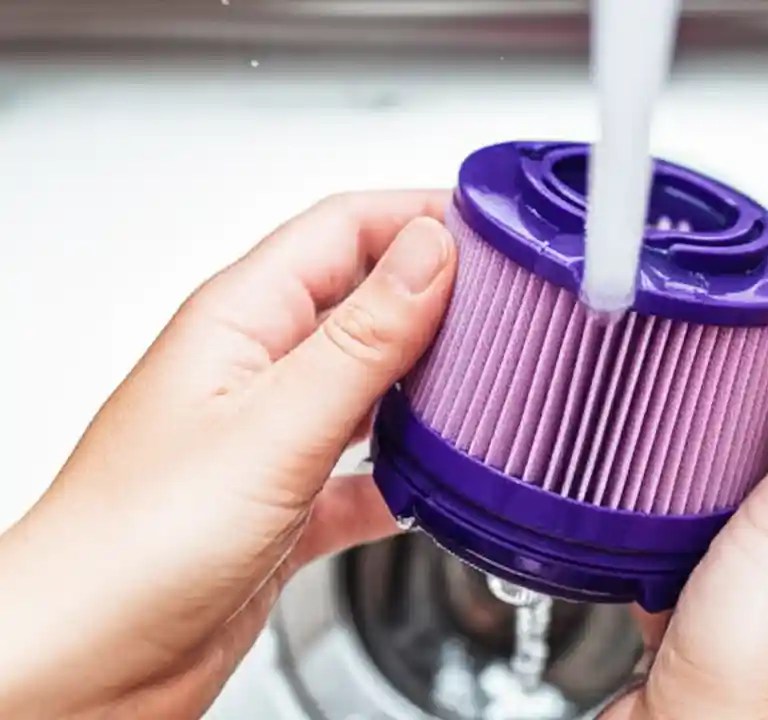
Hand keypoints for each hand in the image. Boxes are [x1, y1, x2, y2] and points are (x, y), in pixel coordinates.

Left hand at [0, 191, 456, 717]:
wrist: (85, 667)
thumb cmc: (135, 545)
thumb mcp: (276, 425)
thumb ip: (364, 337)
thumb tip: (431, 250)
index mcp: (239, 322)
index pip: (344, 227)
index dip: (420, 215)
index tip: (494, 230)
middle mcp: (255, 372)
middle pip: (362, 300)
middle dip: (439, 296)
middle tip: (510, 309)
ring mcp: (270, 440)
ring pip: (368, 385)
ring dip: (428, 382)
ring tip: (488, 386)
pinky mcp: (283, 508)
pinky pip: (362, 473)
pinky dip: (405, 475)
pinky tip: (435, 490)